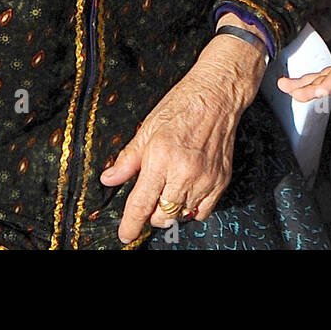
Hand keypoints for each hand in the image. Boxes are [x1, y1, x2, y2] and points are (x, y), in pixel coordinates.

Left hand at [100, 35, 261, 243]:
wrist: (217, 95)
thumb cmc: (182, 105)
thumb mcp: (146, 129)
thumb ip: (127, 159)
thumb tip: (110, 178)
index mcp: (161, 159)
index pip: (141, 205)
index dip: (130, 225)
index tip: (126, 234)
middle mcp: (184, 173)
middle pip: (161, 216)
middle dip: (150, 215)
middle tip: (149, 199)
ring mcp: (205, 179)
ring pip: (181, 216)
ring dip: (171, 211)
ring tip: (168, 191)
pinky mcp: (221, 180)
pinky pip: (202, 211)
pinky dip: (191, 209)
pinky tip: (186, 193)